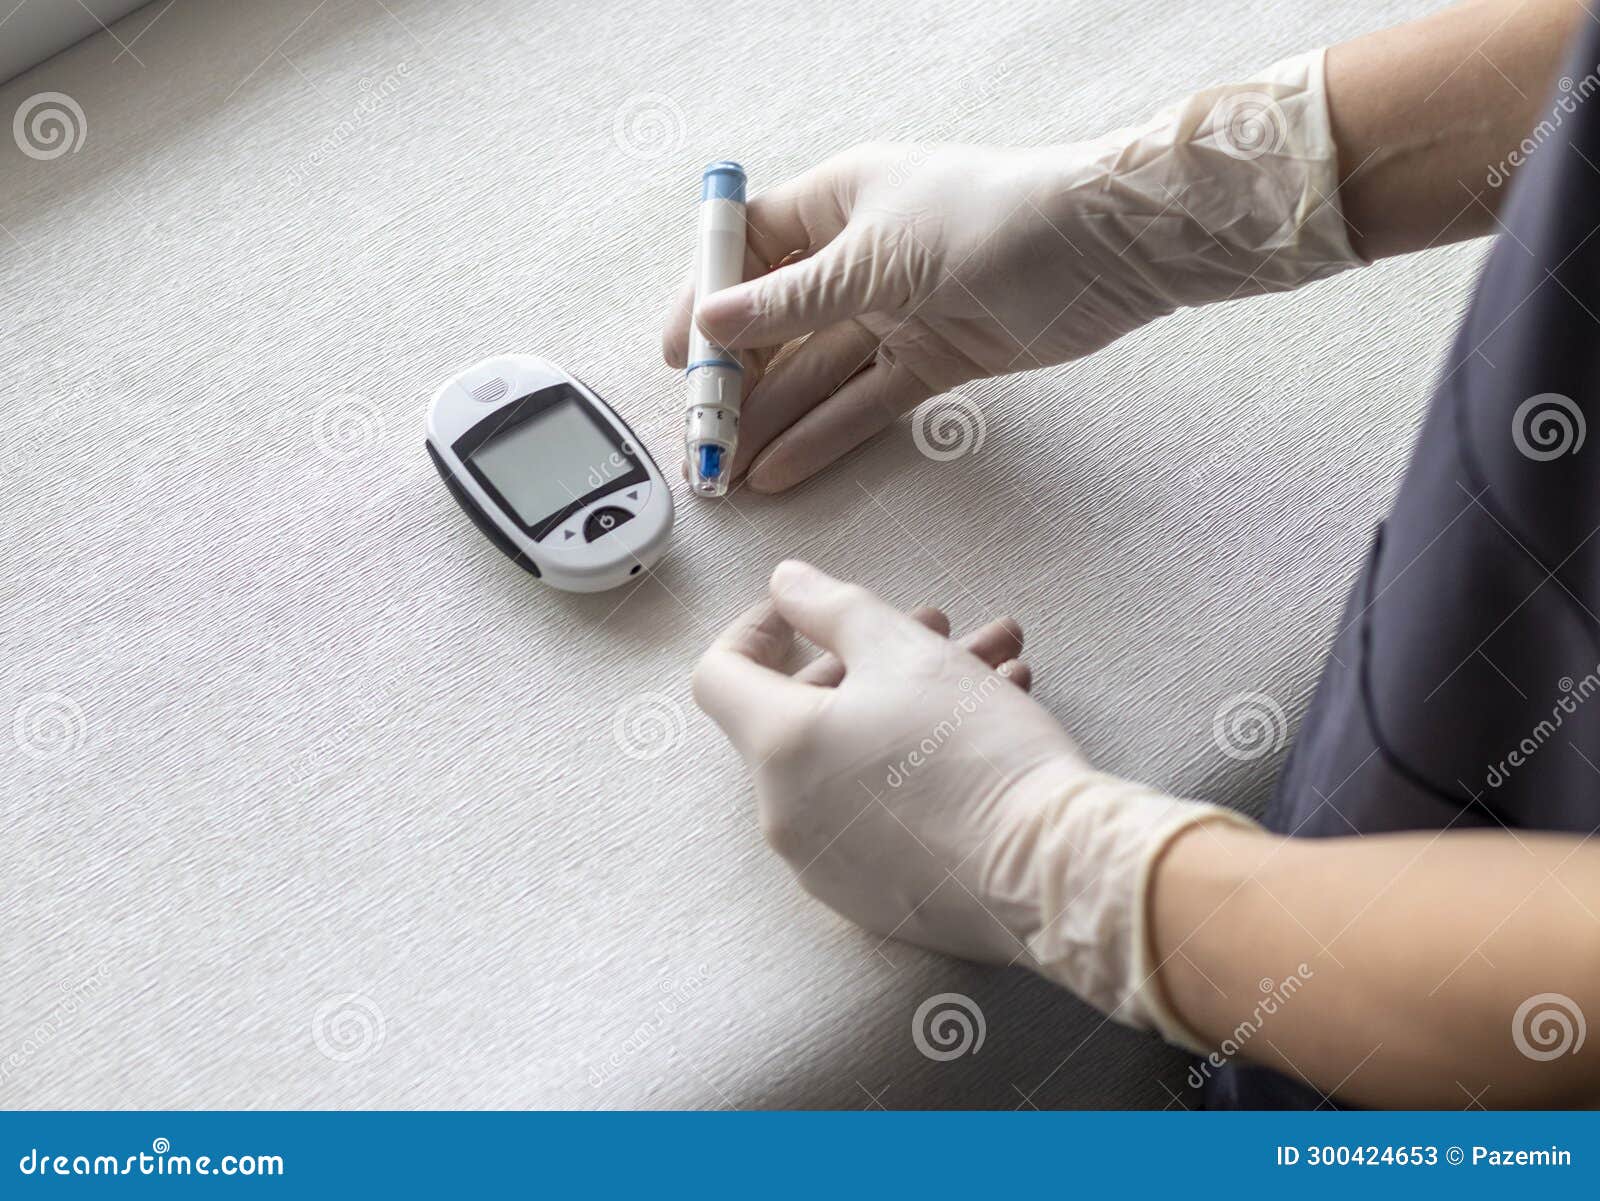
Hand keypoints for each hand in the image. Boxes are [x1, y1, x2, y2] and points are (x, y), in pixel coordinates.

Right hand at [663, 52, 1359, 492]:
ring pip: (816, 372)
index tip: (677, 357)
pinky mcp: (931, 359)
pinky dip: (824, 436)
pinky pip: (863, 402)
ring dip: (772, 419)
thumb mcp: (874, 259)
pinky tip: (781, 470)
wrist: (1103, 250)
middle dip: (736, 380)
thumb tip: (712, 320)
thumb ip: (792, 301)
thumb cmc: (990, 221)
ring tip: (728, 472)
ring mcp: (894, 311)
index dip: (705, 301)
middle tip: (702, 436)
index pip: (747, 251)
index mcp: (837, 203)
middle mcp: (858, 257)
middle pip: (776, 323)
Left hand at [693, 561, 1256, 1039]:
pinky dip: (915, 765)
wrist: (1054, 870)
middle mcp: (787, 815)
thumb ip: (832, 607)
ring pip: (852, 759)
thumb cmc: (978, 753)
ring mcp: (829, 864)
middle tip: (936, 626)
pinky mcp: (877, 896)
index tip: (804, 611)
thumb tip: (785, 585)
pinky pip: (877, 813)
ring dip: (909, 703)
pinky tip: (992, 726)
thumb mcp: (906, 653)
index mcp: (779, 749)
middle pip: (804, 714)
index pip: (720, 675)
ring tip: (993, 666)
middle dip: (870, 657)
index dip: (756, 629)